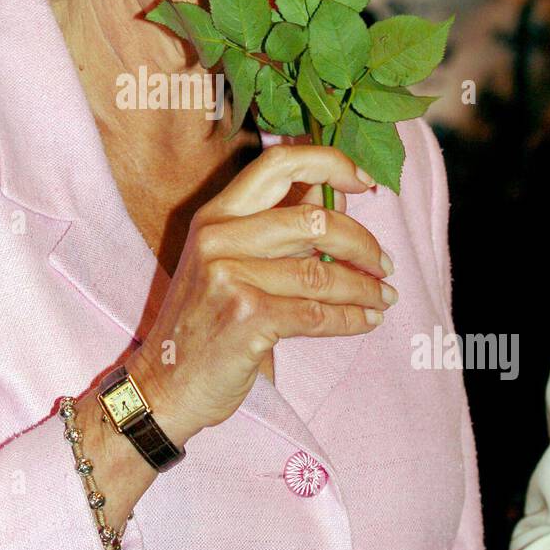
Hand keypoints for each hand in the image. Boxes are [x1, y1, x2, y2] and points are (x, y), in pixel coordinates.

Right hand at [128, 144, 394, 440]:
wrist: (165, 385)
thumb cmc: (204, 322)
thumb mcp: (225, 263)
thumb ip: (275, 228)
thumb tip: (336, 196)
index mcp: (214, 215)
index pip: (278, 163)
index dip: (330, 164)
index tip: (366, 182)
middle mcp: (218, 238)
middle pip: (313, 220)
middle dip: (362, 242)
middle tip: (383, 263)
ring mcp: (229, 277)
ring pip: (321, 274)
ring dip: (364, 288)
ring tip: (383, 297)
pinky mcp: (246, 317)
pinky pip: (316, 312)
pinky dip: (350, 318)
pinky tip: (366, 321)